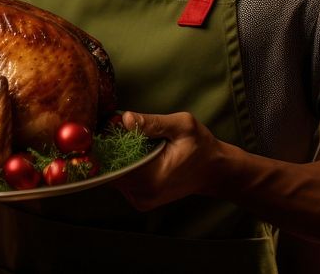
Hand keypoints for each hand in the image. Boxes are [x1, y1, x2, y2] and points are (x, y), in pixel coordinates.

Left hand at [113, 110, 228, 210]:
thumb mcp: (183, 126)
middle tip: (117, 129)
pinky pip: (121, 181)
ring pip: (112, 176)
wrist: (214, 171)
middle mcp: (142, 194)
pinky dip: (123, 166)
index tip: (108, 127)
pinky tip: (135, 154)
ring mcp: (140, 200)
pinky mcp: (140, 200)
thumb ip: (153, 123)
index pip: (112, 163)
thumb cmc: (200, 146)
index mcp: (151, 177)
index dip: (105, 144)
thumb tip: (125, 119)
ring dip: (116, 157)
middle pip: (108, 170)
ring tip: (132, 141)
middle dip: (109, 149)